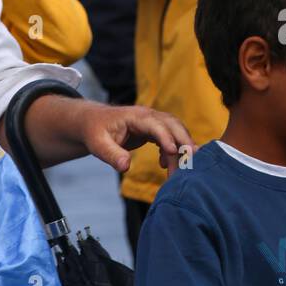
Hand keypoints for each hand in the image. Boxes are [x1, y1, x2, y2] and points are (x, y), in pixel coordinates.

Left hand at [78, 102, 194, 175]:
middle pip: (173, 125)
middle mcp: (148, 116)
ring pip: (175, 130)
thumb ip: (111, 155)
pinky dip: (174, 150)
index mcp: (135, 116)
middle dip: (184, 141)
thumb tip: (125, 166)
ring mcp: (152, 121)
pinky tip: (165, 165)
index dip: (166, 137)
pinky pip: (171, 137)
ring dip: (182, 147)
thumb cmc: (95, 132)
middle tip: (192, 161)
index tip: (174, 152)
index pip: (155, 125)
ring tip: (182, 169)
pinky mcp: (154, 130)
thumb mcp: (98, 144)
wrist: (93, 123)